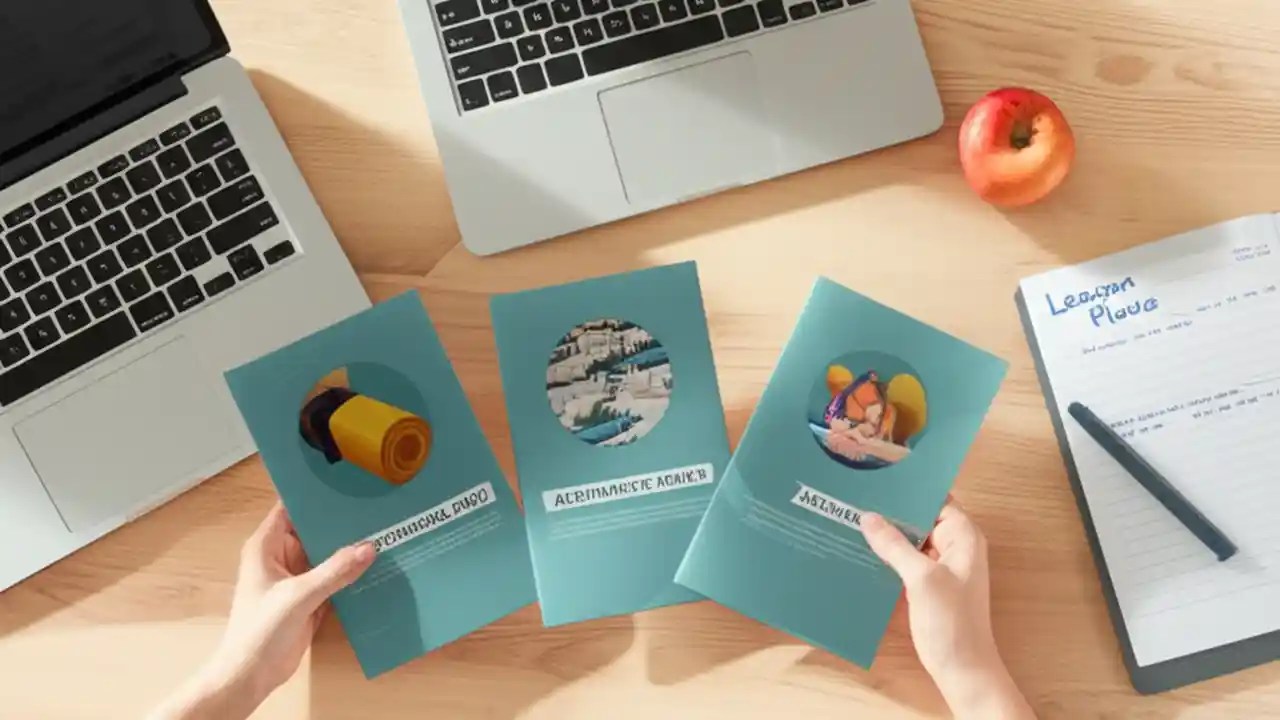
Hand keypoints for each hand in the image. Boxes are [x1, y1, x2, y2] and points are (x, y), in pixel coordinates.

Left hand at [151, 503, 375, 719]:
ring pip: (328, 554)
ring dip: (350, 549)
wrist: (251, 674)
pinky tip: (377, 565)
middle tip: (376, 506)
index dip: (314, 495)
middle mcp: (282, 557)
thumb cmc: (260, 630)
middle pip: (315, 530)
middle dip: (341, 522)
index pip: (291, 508)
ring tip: (384, 531)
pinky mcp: (311, 598)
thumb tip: (369, 547)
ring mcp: (297, 578)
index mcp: (267, 546)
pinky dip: (352, 573)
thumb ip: (334, 571)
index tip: (345, 481)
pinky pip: (335, 578)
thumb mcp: (298, 596)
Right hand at [862, 500, 1033, 719]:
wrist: (962, 668)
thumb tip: (868, 517)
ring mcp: (940, 565)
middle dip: (892, 510)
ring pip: (910, 538)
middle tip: (855, 495)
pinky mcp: (927, 583)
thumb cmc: (951, 621)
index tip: (877, 476)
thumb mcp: (922, 579)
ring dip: (887, 532)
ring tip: (851, 517)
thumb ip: (895, 546)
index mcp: (962, 536)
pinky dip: (888, 554)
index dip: (910, 488)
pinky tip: (861, 548)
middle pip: (921, 517)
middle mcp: (954, 545)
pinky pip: (906, 559)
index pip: (936, 498)